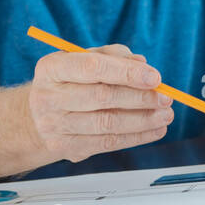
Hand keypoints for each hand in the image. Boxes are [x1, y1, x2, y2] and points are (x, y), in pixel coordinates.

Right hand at [27, 43, 173, 161]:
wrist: (38, 118)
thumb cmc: (69, 82)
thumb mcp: (83, 59)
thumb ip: (113, 56)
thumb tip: (142, 64)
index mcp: (52, 68)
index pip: (92, 67)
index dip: (127, 72)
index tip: (155, 77)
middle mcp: (48, 97)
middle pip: (102, 97)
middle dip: (140, 98)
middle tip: (166, 98)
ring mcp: (55, 125)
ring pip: (107, 123)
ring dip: (143, 120)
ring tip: (165, 115)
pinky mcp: (66, 147)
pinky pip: (107, 143)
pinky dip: (136, 137)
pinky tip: (155, 129)